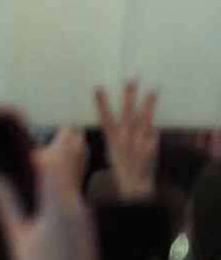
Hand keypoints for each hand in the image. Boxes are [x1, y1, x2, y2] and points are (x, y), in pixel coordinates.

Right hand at [0, 128, 104, 259]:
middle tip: (66, 129)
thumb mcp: (18, 240)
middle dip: (68, 148)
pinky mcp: (87, 228)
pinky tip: (62, 184)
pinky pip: (78, 197)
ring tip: (73, 144)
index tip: (38, 138)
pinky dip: (72, 183)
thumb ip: (7, 205)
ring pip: (78, 183)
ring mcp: (85, 218)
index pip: (53, 166)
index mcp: (57, 207)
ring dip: (73, 164)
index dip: (46, 149)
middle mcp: (76, 207)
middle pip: (72, 169)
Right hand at [93, 81, 158, 203]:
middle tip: (132, 77)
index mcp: (111, 137)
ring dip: (149, 101)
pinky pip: (155, 131)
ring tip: (153, 87)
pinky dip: (155, 125)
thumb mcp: (110, 147)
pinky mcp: (153, 146)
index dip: (101, 102)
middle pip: (127, 111)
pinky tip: (160, 114)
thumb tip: (116, 114)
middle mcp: (125, 138)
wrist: (134, 182)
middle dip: (129, 93)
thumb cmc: (120, 162)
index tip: (98, 87)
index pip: (104, 117)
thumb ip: (114, 132)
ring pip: (145, 117)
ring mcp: (140, 142)